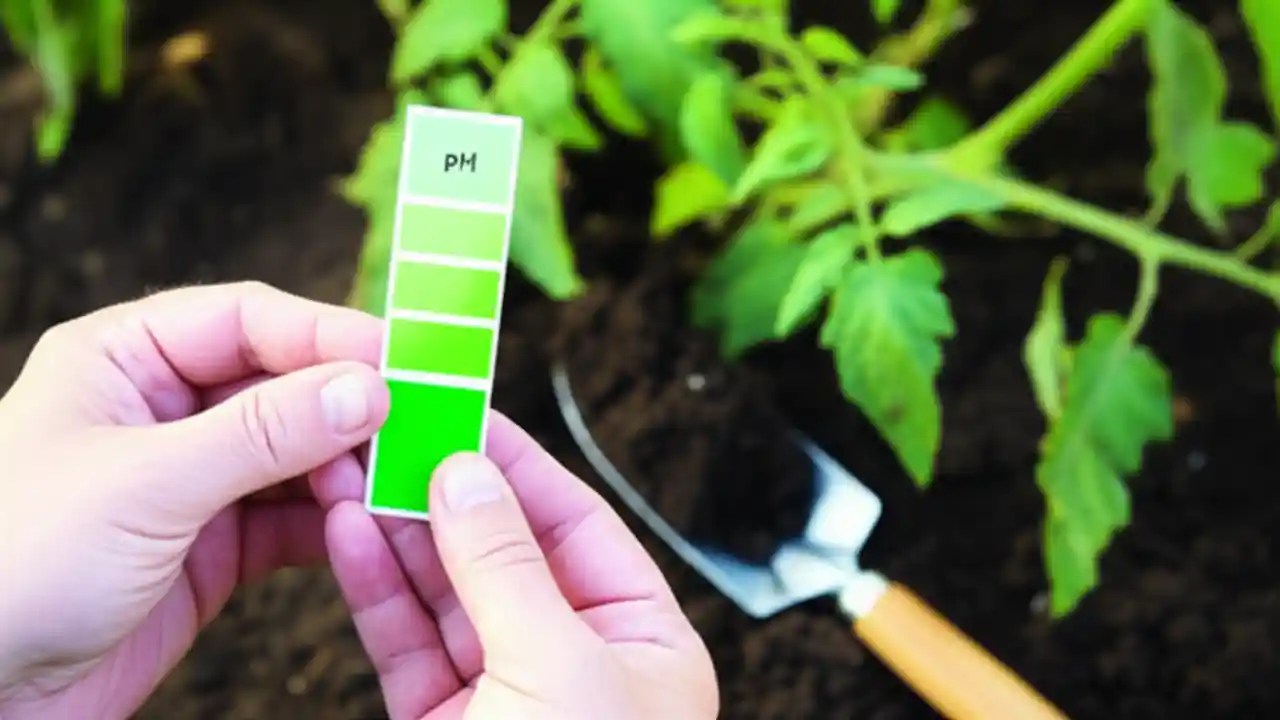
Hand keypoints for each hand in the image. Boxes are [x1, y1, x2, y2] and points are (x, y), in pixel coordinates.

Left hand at [0, 282, 389, 717]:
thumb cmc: (15, 564)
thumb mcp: (145, 483)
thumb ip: (263, 432)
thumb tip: (364, 388)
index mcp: (123, 359)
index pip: (247, 319)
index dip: (327, 334)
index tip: (399, 360)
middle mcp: (163, 409)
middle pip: (284, 383)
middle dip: (348, 404)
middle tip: (417, 422)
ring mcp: (193, 479)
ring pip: (298, 452)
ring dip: (348, 466)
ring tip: (395, 480)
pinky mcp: (214, 545)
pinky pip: (292, 517)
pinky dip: (333, 521)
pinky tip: (364, 524)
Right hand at [325, 413, 718, 719]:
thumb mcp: (557, 673)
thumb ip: (509, 569)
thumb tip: (470, 473)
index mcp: (643, 643)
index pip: (579, 525)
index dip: (518, 464)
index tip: (461, 409)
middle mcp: (578, 662)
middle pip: (506, 550)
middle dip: (445, 488)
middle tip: (390, 427)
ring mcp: (507, 695)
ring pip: (448, 592)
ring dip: (399, 528)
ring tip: (352, 466)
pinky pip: (410, 643)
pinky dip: (378, 588)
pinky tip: (349, 533)